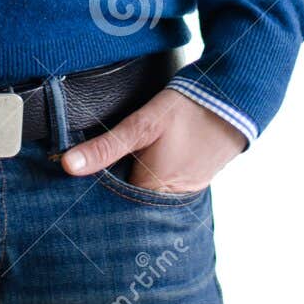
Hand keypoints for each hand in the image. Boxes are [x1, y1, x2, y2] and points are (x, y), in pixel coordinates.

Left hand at [60, 86, 246, 192]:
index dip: (94, 193)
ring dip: (132, 179)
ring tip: (113, 162)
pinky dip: (151, 174)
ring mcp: (187, 190)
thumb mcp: (143, 124)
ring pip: (148, 192)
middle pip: (131, 201)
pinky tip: (142, 157)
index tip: (74, 181)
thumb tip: (68, 166)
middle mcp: (171, 200)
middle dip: (112, 188)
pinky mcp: (196, 177)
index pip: (114, 204)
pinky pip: (165, 184)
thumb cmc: (188, 109)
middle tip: (88, 169)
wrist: (236, 99)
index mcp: (154, 193)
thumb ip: (106, 147)